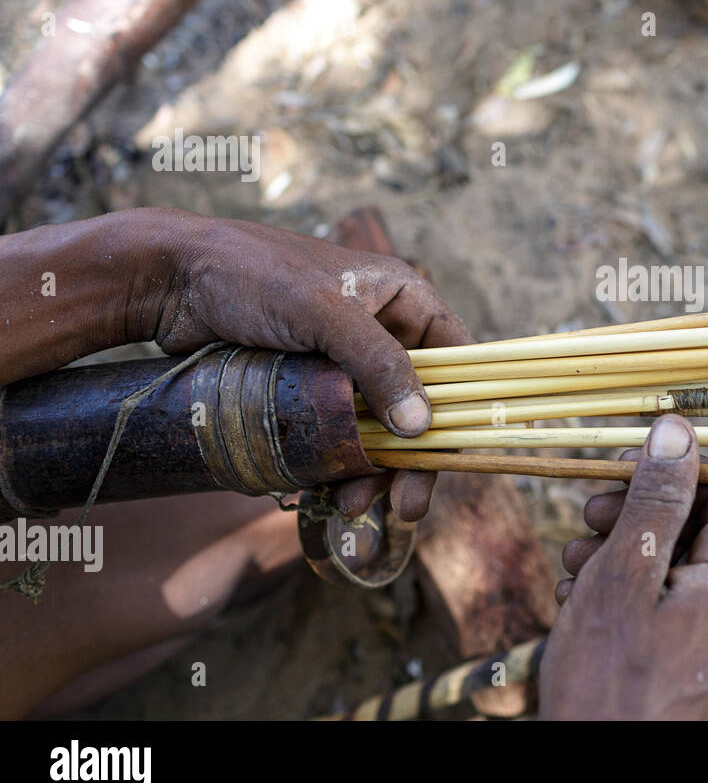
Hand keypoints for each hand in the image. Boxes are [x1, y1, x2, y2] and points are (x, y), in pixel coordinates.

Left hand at [150, 211, 468, 520]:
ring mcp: (341, 361)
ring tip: (352, 507)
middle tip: (407, 507)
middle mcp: (380, 330)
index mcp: (402, 298)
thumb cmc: (254, 275)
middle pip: (418, 404)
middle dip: (413, 458)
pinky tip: (326, 491)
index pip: (458, 357)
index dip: (463, 408)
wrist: (169, 279)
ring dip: (372, 470)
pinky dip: (337, 464)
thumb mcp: (325, 313)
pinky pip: (336, 432)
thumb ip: (377, 365)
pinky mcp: (306, 385)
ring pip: (376, 427)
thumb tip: (421, 428)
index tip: (453, 457)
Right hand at [538, 415, 707, 719]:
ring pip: (682, 568)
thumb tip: (678, 430)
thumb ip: (655, 499)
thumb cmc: (610, 685)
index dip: (681, 471)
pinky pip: (676, 608)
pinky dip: (633, 593)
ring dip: (628, 552)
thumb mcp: (624, 574)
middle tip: (589, 517)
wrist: (606, 777)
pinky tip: (583, 603)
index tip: (624, 470)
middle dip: (643, 512)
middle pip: (705, 529)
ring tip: (575, 567)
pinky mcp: (700, 666)